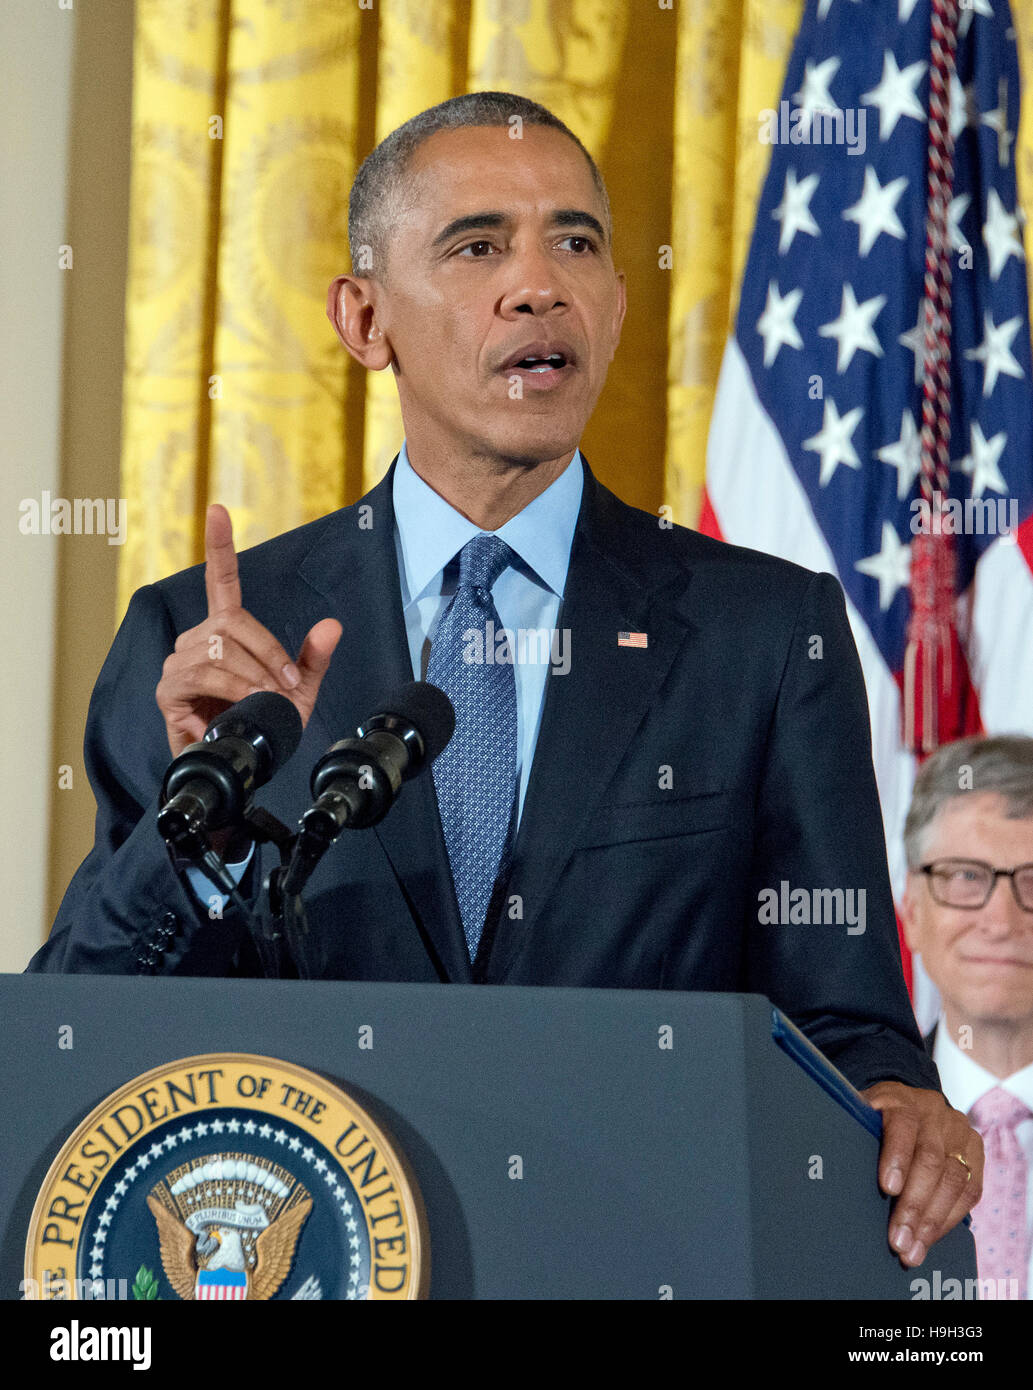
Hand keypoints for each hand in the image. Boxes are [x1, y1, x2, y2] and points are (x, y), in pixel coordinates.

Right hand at [156, 504, 342, 757]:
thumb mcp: (299, 691)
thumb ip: (315, 659)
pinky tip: (238, 709)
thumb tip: (333, 625)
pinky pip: (203, 674)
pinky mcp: (168, 690)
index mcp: (227, 631)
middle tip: (286, 688)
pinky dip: (232, 690)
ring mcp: (179, 662)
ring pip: (220, 651)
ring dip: (251, 678)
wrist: (244, 768)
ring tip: (265, 702)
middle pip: (232, 624)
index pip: (222, 581)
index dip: (220, 545)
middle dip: (268, 656)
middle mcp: (199, 639)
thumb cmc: (264, 727)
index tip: (219, 510)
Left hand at [861, 1081, 983, 1266]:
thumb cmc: (873, 1121)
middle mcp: (933, 1110)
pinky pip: (970, 1190)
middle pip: (930, 1158)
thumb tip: (830, 1169)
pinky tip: (930, 1239)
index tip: (888, 1188)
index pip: (902, 1124)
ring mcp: (958, 1130)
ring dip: (932, 1221)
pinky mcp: (975, 1151)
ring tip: (912, 1250)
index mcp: (899, 1097)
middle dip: (914, 1205)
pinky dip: (950, 1219)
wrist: (908, 1107)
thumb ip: (851, 1135)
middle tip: (898, 1239)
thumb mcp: (858, 1117)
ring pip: (953, 1179)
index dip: (896, 1156)